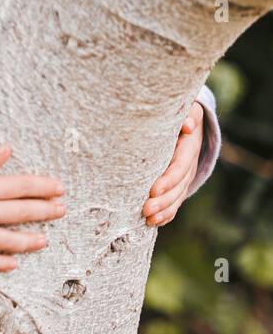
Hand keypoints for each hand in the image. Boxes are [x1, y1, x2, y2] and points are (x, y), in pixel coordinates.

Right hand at [0, 144, 65, 272]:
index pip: (23, 186)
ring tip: (44, 240)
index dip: (44, 187)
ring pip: (11, 240)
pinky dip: (2, 263)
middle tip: (61, 210)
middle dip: (45, 211)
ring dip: (31, 240)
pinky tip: (13, 264)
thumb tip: (7, 150)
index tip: (60, 187)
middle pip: (23, 213)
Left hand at [143, 100, 204, 227]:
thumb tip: (188, 126)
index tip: (152, 190)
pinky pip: (175, 202)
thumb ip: (186, 116)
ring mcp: (184, 175)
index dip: (168, 179)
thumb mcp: (184, 110)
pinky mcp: (178, 184)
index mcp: (188, 146)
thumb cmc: (176, 113)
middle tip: (145, 210)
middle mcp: (189, 163)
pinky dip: (166, 214)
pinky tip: (153, 223)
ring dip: (163, 210)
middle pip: (178, 186)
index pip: (180, 166)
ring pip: (177, 197)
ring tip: (147, 219)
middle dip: (162, 200)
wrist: (183, 122)